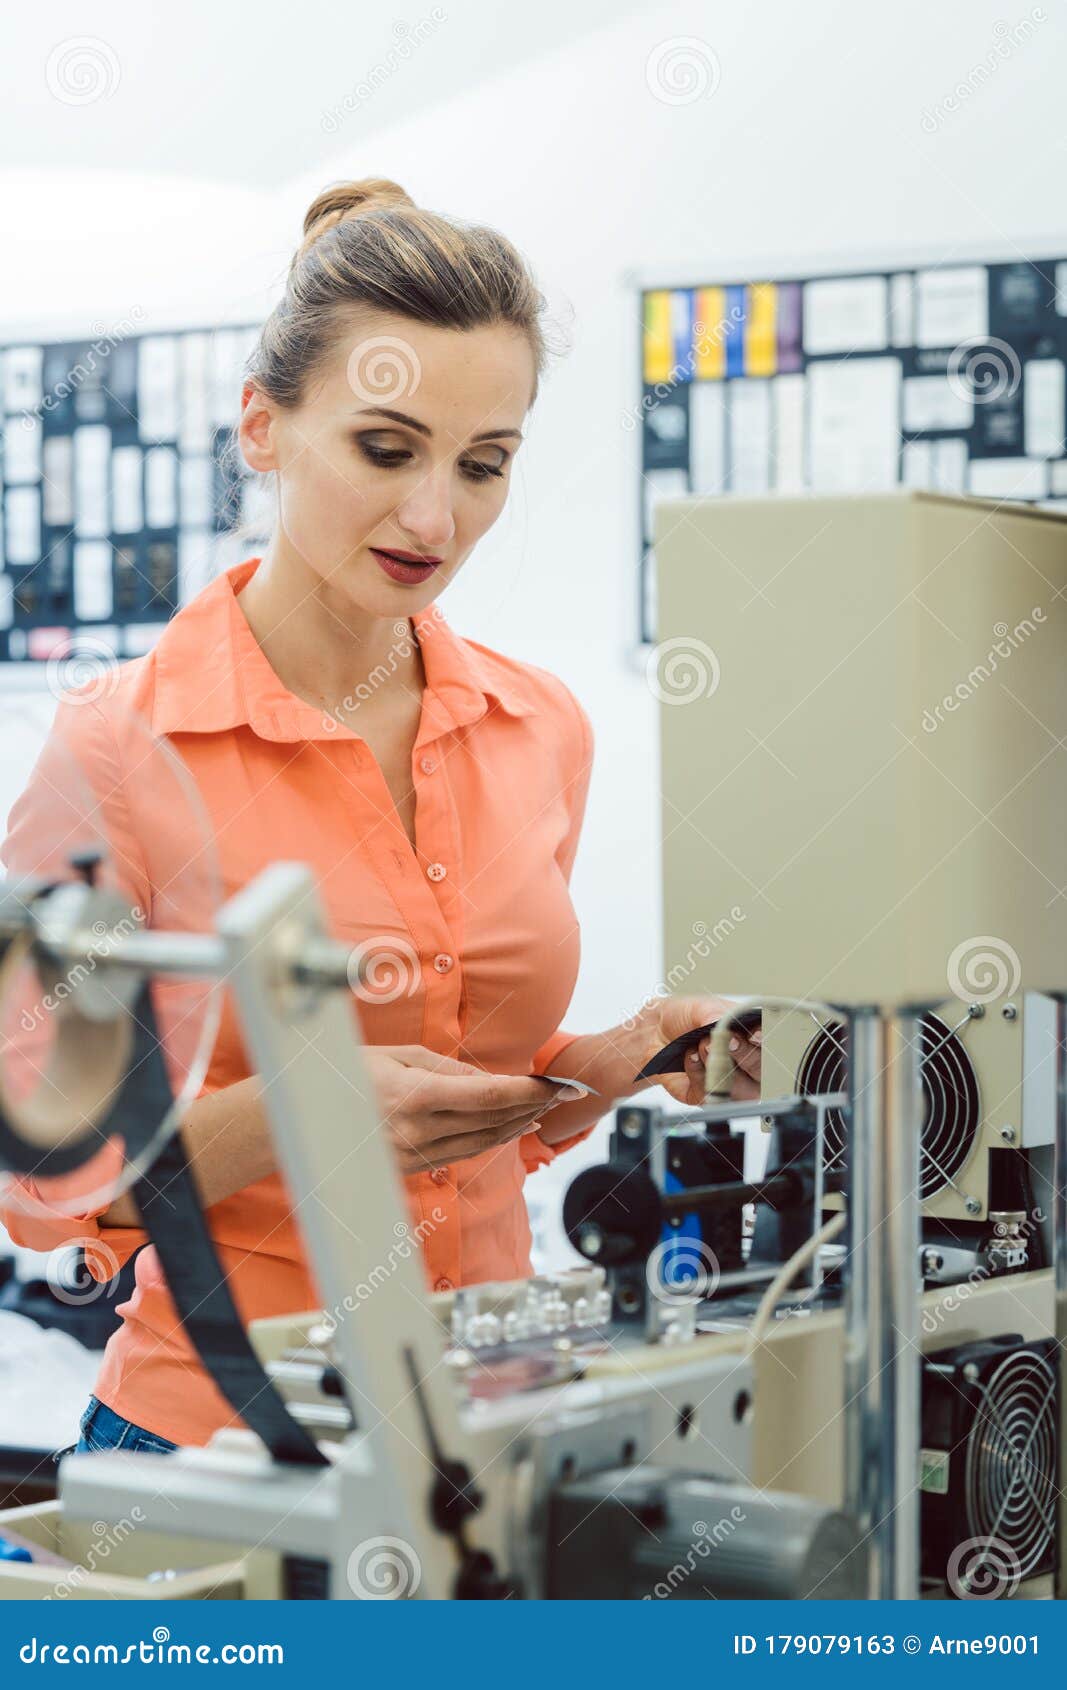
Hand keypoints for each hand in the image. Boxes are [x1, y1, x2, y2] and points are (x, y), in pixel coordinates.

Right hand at [362, 1044, 580, 1173]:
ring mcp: (415, 1155)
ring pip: (481, 1142)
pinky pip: (461, 1153)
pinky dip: (491, 1140)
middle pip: (492, 1121)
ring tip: (544, 1110)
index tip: (555, 1084)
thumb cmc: (344, 1074)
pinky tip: (509, 1128)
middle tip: (561, 1093)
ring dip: (517, 1125)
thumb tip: (485, 1080)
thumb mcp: (395, 1056)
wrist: (301, 1119)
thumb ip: (444, 1067)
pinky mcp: (411, 1168)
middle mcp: (419, 1131)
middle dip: (532, 1106)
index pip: (489, 1097)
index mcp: (415, 1096)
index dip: (528, 1091)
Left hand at [631, 996, 761, 1105]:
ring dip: (719, 1064)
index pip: (773, 1043)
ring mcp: (732, 1083)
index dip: (767, 1043)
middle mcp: (747, 1063)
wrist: (653, 1033)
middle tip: (728, 1042)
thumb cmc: (683, 1018)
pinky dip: (698, 1073)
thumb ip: (716, 1014)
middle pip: (763, 1069)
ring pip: (741, 1087)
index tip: (754, 1037)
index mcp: (753, 1036)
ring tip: (701, 1046)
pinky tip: (690, 1059)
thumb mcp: (701, 1007)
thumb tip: (725, 1024)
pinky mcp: (711, 1097)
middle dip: (744, 1054)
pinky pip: (711, 1094)